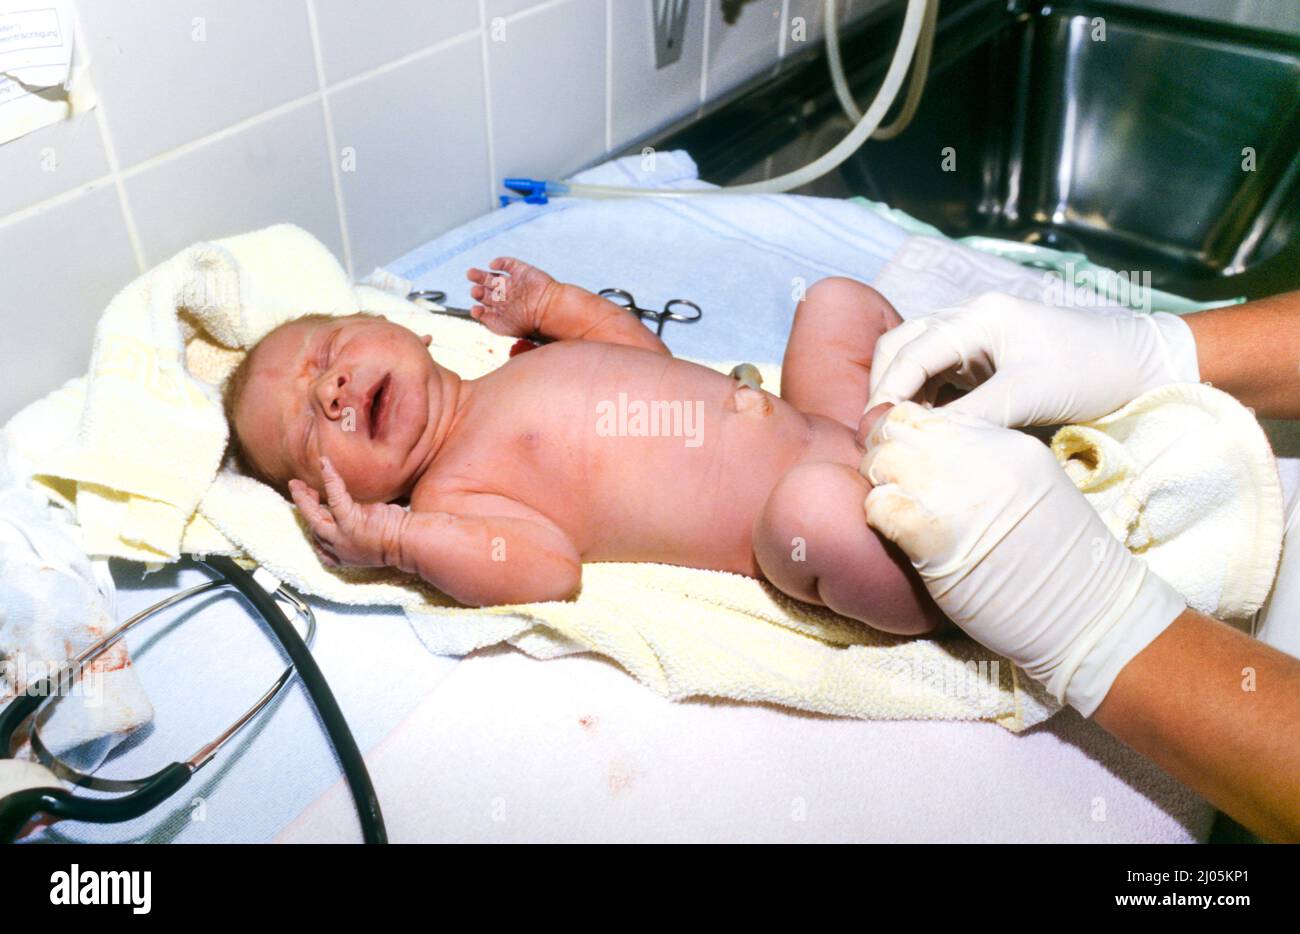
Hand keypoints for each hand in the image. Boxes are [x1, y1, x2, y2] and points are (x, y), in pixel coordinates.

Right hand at [289, 457, 408, 567]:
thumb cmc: (399, 539)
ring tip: (296, 483)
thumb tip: (365, 513)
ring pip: (315, 515)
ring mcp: (343, 536)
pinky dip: (329, 478)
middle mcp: (340, 549)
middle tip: (296, 491)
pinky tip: (324, 464)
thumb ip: (362, 529)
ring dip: (304, 498)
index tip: (311, 520)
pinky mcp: (350, 522)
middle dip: (302, 509)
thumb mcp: (374, 539)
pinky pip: (334, 497)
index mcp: (345, 556)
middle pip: (314, 528)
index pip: (321, 546)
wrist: (409, 544)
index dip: (313, 533)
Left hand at [464, 257, 556, 336]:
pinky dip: (499, 262)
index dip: (478, 305)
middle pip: (487, 290)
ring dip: (480, 275)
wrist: (547, 309)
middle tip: (475, 291)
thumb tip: (474, 310)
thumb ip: (487, 320)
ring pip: (493, 276)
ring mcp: (514, 283)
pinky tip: (492, 266)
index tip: (476, 308)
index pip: (486, 305)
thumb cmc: (526, 322)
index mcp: (503, 309)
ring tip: (471, 274)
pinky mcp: (521, 271)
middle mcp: (507, 296)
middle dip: (477, 290)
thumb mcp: (503, 327)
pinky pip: (507, 263)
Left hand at [860, 402, 1185, 714]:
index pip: (930, 415)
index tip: (907, 461)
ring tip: (895, 509)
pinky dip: (878, 517)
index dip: (906, 434)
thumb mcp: (1033, 486)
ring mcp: (955, 492)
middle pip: (898, 426)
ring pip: (882, 459)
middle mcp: (979, 457)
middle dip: (884, 451)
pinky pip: (879, 504)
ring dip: (878, 483)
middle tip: (891, 483)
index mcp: (1004, 443)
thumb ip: (984, 463)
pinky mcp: (933, 535)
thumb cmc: (1063, 562)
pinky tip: (898, 534)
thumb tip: (931, 456)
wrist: (1091, 613)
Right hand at [866, 292, 1200, 426]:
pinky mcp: (985, 361)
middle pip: (901, 347)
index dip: (886, 391)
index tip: (873, 430)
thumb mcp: (1031, 396)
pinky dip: (923, 401)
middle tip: (874, 434)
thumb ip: (973, 417)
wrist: (1143, 365)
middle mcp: (970, 319)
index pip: (911, 351)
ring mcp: (976, 339)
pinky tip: (923, 429)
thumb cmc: (1093, 371)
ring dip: (900, 396)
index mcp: (980, 316)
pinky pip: (938, 377)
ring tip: (895, 435)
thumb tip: (923, 441)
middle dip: (883, 388)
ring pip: (916, 362)